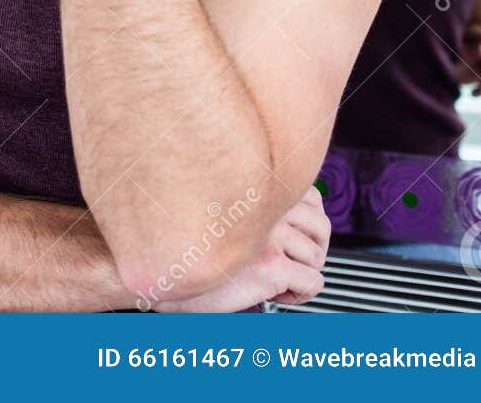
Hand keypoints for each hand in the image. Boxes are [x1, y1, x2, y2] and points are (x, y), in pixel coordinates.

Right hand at [154, 186, 329, 311]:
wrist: (159, 269)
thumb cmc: (180, 243)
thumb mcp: (216, 211)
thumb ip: (247, 205)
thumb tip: (281, 216)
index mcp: (254, 187)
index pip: (309, 196)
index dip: (309, 220)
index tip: (298, 236)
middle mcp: (265, 207)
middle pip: (321, 226)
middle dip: (315, 248)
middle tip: (296, 262)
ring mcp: (270, 236)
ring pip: (317, 257)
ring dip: (305, 271)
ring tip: (283, 280)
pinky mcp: (272, 266)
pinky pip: (313, 282)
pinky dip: (302, 294)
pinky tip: (279, 294)